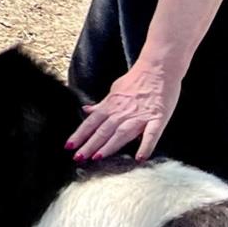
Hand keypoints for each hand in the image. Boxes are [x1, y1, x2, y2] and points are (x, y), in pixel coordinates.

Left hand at [67, 61, 181, 162]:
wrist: (158, 69)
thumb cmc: (136, 80)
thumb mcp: (114, 90)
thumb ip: (102, 104)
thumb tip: (87, 110)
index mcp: (111, 105)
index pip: (91, 123)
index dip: (80, 135)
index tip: (69, 146)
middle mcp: (122, 112)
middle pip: (103, 130)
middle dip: (89, 145)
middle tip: (78, 157)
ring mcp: (140, 116)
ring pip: (121, 133)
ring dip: (109, 146)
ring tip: (98, 157)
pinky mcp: (158, 118)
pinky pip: (151, 134)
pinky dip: (146, 145)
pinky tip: (140, 157)